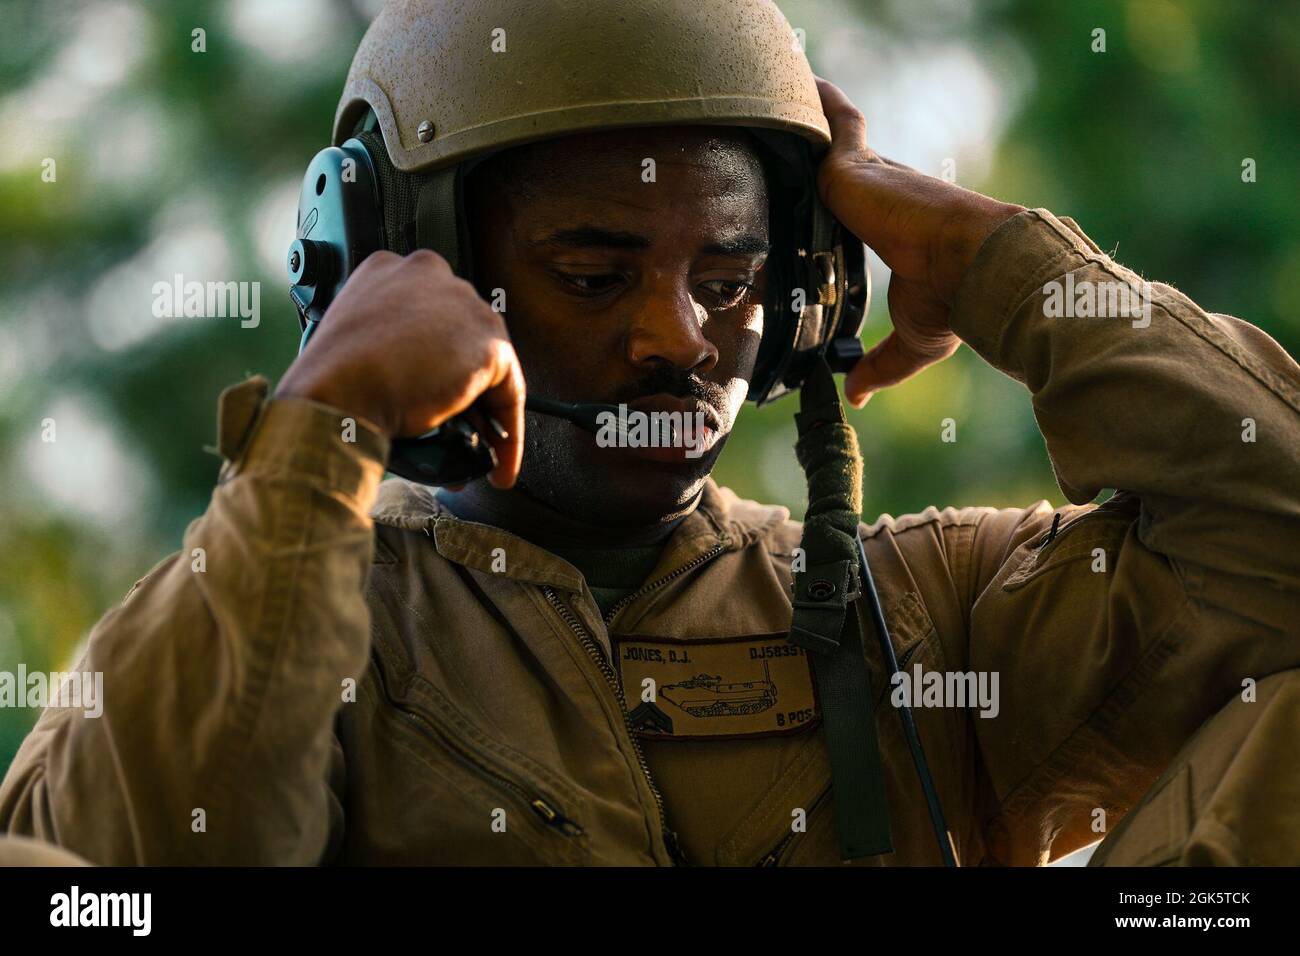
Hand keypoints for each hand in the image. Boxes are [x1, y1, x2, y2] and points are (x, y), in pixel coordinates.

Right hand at [277, 249, 524, 487]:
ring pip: (488, 363)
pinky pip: (509, 395)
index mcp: (390, 270)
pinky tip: (497, 463)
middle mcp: (431, 275)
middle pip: (463, 332)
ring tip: (479, 451)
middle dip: (464, 381)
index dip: (434, 354)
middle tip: (459, 424)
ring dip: (486, 411)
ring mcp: (464, 307)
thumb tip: (411, 377)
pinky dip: (507, 435)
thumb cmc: (330, 376)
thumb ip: (386, 341)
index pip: (429, 310)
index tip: (433, 386)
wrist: (336, 391)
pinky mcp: (487, 345)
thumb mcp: (351, 339)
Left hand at [815, 77, 1025, 405]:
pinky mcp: (853, 165)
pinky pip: (828, 123)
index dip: (845, 203)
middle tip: (787, 147)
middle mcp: (883, 194)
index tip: (828, 205)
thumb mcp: (913, 341)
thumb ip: (879, 364)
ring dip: (810, 124)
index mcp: (895, 229)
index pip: (862, 208)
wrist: (976, 266)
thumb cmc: (957, 300)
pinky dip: (813, 104)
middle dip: (820, 157)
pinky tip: (793, 84)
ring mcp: (869, 175)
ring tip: (781, 105)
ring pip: (830, 140)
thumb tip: (856, 395)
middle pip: (842, 167)